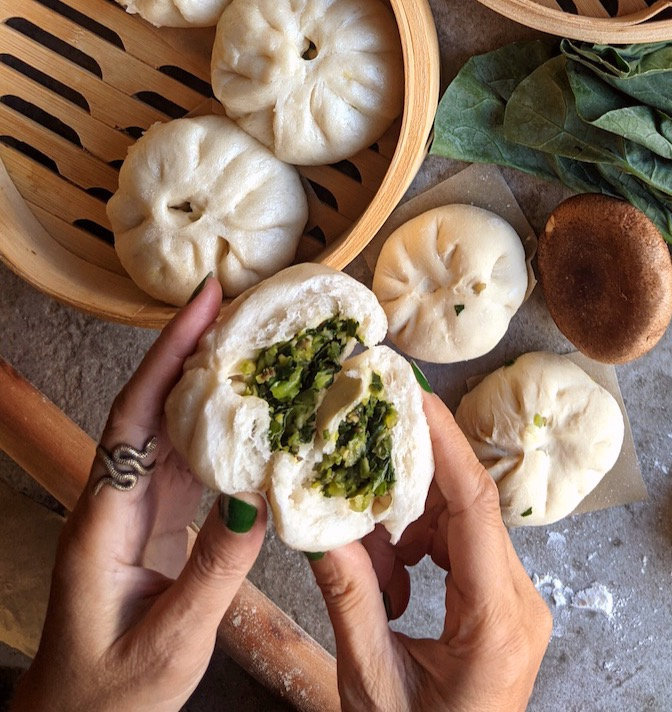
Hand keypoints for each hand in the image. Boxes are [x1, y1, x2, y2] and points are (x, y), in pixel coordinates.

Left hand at [12, 279, 267, 711]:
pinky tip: (260, 415)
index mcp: (104, 520)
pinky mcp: (158, 522)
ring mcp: (137, 509)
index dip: (169, 354)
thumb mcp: (170, 642)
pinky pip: (193, 461)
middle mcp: (116, 500)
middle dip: (198, 347)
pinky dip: (227, 430)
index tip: (205, 302)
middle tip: (251, 305)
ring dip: (216, 382)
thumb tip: (263, 493)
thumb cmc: (108, 698)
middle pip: (155, 404)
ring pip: (176, 427)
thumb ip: (216, 570)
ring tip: (264, 345)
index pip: (135, 415)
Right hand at [309, 393, 552, 711]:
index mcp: (498, 621)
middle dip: (412, 476)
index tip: (413, 396)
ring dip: (408, 523)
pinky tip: (386, 573)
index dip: (444, 443)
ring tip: (365, 548)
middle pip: (469, 508)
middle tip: (366, 436)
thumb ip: (347, 596)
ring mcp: (515, 603)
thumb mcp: (371, 683)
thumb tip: (314, 522)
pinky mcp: (500, 606)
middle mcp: (520, 602)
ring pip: (461, 526)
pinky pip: (460, 551)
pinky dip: (417, 548)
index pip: (476, 508)